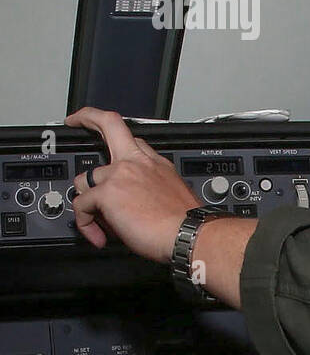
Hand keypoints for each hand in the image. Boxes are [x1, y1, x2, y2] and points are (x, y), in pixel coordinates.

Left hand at [65, 107, 201, 263]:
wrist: (189, 235)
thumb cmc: (185, 224)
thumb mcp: (172, 197)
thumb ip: (148, 190)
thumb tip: (128, 205)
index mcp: (156, 164)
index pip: (133, 137)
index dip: (116, 129)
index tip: (101, 124)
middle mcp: (138, 163)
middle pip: (109, 125)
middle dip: (87, 118)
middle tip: (75, 122)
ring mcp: (121, 174)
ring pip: (85, 179)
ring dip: (87, 201)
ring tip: (100, 222)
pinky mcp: (108, 192)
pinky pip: (81, 205)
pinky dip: (86, 224)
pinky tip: (99, 236)